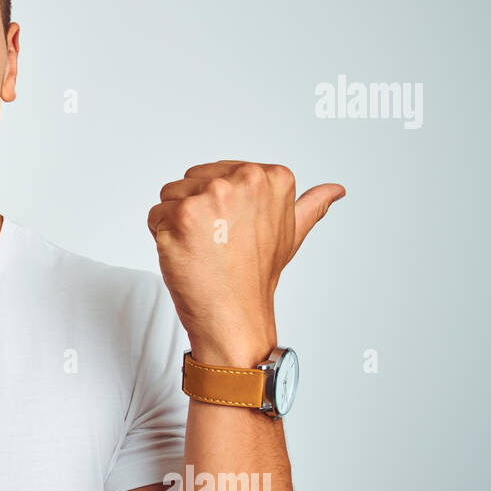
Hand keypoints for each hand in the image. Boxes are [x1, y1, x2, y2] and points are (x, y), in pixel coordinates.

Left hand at [146, 161, 344, 366]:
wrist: (236, 317)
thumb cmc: (256, 277)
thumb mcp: (291, 235)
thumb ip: (309, 206)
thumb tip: (335, 190)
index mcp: (271, 177)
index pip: (215, 173)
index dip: (215, 206)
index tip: (233, 232)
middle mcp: (243, 181)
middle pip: (189, 181)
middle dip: (194, 212)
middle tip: (216, 244)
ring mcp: (211, 197)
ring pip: (170, 197)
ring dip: (176, 225)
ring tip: (202, 250)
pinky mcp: (181, 216)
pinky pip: (155, 217)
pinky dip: (162, 238)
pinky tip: (187, 257)